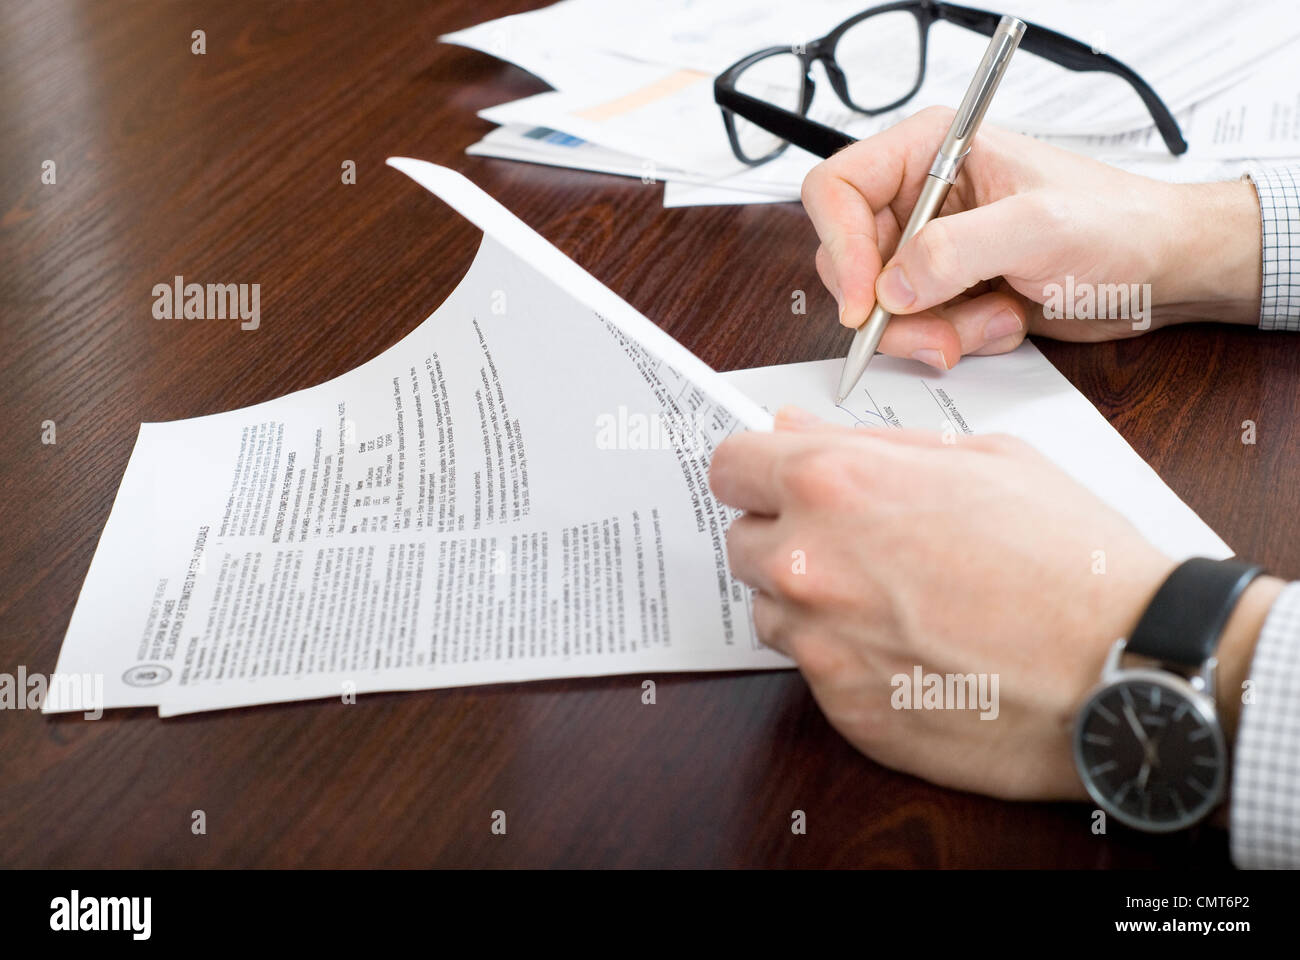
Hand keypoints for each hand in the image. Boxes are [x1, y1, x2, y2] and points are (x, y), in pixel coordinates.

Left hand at [709, 407, 1180, 800]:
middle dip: (786, 536)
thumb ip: (870, 442)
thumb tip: (794, 426)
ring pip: (772, 612)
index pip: (729, 466)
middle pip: (742, 542)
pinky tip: (914, 651)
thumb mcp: (981, 458)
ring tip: (895, 602)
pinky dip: (847, 660)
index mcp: (835, 484)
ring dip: (810, 603)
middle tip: (858, 544)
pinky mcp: (844, 710)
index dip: (757, 470)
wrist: (1126, 665)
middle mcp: (809, 563)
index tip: (777, 481)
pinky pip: (813, 673)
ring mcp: (821, 644)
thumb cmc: (1069, 554)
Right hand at [800, 107, 1262, 369]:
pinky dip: (954, 339)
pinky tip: (1003, 322)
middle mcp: (923, 198)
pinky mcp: (948, 290)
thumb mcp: (1037, 227)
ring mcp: (933, 248)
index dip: (841, 246)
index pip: (839, 189)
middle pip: (851, 258)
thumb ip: (956, 251)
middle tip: (935, 333)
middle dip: (891, 309)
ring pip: (880, 306)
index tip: (866, 301)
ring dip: (932, 330)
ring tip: (993, 320)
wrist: (1162, 269)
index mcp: (933, 152)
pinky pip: (915, 329)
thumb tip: (892, 287)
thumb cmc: (1119, 223)